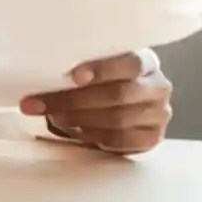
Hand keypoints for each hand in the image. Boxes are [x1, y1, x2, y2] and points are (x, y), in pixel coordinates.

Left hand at [19, 49, 171, 154]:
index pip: (131, 62)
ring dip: (80, 120)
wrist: (122, 110)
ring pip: (118, 118)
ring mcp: (159, 114)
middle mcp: (158, 86)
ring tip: (54, 117)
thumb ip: (82, 71)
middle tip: (42, 103)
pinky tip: (76, 132)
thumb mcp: (95, 70)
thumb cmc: (101, 84)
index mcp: (145, 61)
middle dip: (75, 100)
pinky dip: (95, 137)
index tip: (74, 76)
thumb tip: (45, 78)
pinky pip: (122, 140)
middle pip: (118, 94)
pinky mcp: (153, 138)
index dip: (103, 69)